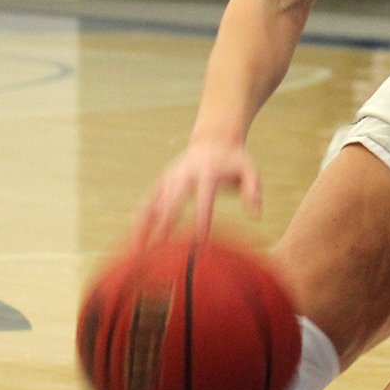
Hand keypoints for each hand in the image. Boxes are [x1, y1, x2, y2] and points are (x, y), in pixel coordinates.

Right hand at [132, 135, 262, 245]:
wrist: (213, 140)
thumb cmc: (234, 161)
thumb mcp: (250, 169)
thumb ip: (253, 190)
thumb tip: (255, 215)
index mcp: (207, 172)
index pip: (204, 198)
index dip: (201, 218)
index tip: (200, 240)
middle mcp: (184, 174)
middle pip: (172, 200)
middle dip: (165, 222)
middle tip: (159, 246)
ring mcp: (170, 177)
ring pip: (153, 202)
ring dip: (144, 225)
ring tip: (136, 250)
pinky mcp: (162, 181)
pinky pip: (147, 202)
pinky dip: (139, 220)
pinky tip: (133, 240)